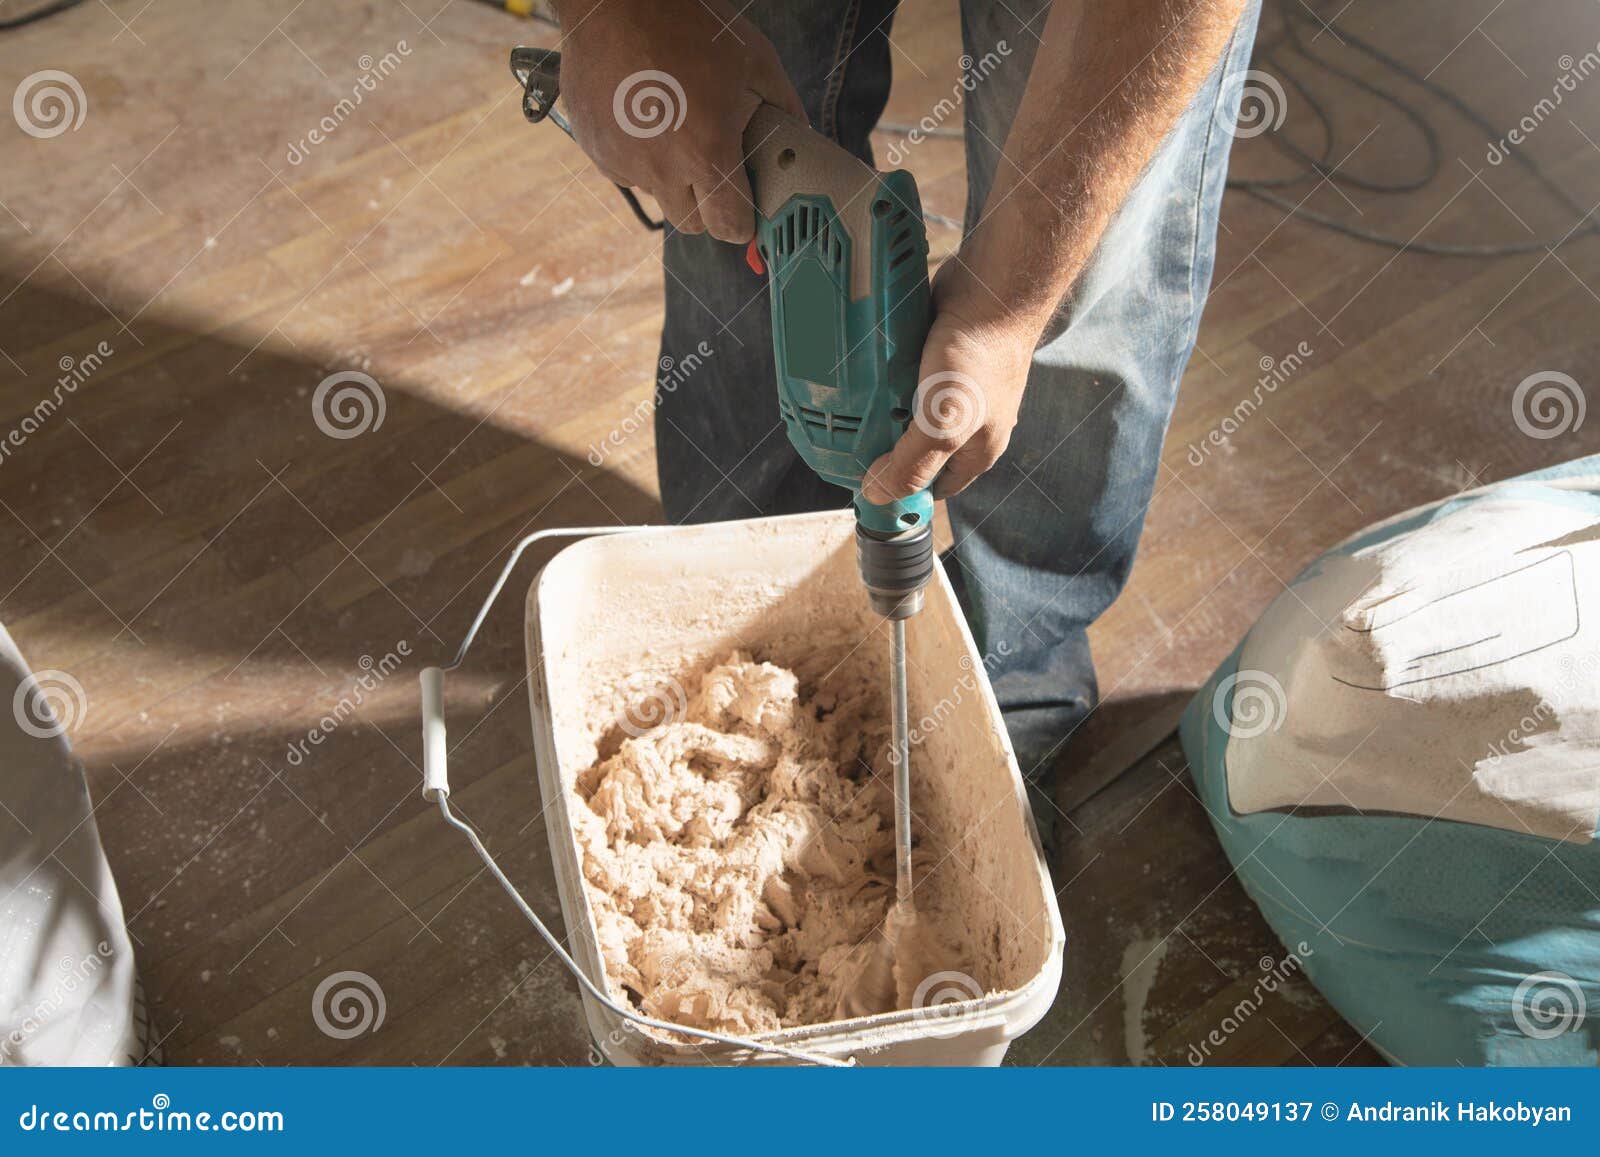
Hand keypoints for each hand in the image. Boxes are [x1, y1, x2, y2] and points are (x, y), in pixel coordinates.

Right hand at [552, 0, 805, 242]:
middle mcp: (663, 168)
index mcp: (708, 152)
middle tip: (713, 170)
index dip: (741, 224)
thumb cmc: (688, 22)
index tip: (745, 211)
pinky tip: (644, 117)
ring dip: (670, 178)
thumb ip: (782, 103)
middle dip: (706, 207)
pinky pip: (624, 171)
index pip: (729, 226)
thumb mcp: (753, 56)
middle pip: (691, 224)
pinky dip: (637, 157)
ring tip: (675, 128)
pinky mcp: (595, 149)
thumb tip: (800, 134)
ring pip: (656, 196)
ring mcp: (623, 162)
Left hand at [861, 264, 1041, 503]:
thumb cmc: (978, 358)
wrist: (991, 290)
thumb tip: (877, 494)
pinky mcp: (936, 361)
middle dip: (884, 447)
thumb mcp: (942, 424)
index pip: (931, 488)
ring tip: (852, 407)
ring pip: (905, 413)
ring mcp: (951, 391)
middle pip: (914, 450)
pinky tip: (867, 376)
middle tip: (849, 441)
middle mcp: (965, 425)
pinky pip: (904, 380)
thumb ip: (911, 463)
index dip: (900, 492)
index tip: (863, 486)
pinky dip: (885, 379)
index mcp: (974, 451)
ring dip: (881, 411)